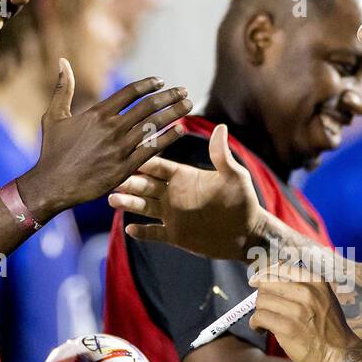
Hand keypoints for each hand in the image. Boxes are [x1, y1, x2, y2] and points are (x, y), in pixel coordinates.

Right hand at [17, 60, 192, 219]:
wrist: (53, 184)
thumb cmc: (52, 151)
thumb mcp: (54, 116)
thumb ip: (63, 89)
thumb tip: (62, 61)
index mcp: (97, 113)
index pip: (130, 92)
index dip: (148, 85)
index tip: (161, 81)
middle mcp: (112, 128)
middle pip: (148, 106)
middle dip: (169, 96)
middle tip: (183, 91)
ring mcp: (120, 148)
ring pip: (153, 126)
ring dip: (173, 113)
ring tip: (188, 106)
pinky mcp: (125, 167)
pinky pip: (152, 150)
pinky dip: (168, 138)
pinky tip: (180, 130)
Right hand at [108, 123, 266, 260]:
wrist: (248, 233)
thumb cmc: (244, 201)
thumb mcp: (234, 176)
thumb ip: (222, 155)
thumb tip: (221, 127)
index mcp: (183, 176)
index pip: (157, 165)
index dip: (142, 161)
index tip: (127, 153)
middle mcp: (173, 193)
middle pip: (144, 185)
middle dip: (128, 182)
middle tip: (113, 179)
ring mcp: (171, 214)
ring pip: (143, 207)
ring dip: (128, 203)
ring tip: (113, 200)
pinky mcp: (174, 235)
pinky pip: (152, 233)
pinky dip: (141, 232)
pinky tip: (129, 229)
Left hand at [249, 260, 358, 361]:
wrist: (341, 354)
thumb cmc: (330, 329)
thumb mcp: (324, 298)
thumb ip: (303, 286)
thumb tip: (273, 279)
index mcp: (316, 282)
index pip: (280, 268)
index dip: (263, 274)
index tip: (255, 281)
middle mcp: (307, 292)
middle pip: (267, 284)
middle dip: (261, 296)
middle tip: (264, 308)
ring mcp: (298, 310)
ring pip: (261, 300)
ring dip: (258, 311)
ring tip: (263, 321)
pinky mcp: (288, 327)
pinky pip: (260, 317)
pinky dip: (256, 324)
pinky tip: (260, 329)